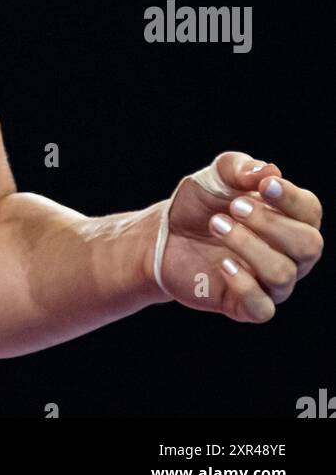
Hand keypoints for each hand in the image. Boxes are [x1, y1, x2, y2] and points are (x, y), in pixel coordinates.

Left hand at [149, 150, 323, 321]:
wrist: (165, 235)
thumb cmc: (200, 205)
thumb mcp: (215, 177)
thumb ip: (240, 167)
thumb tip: (269, 171)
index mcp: (289, 219)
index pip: (310, 211)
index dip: (291, 198)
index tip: (263, 185)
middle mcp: (289, 255)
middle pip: (308, 245)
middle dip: (270, 223)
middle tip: (234, 207)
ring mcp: (270, 283)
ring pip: (282, 274)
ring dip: (247, 245)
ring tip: (216, 224)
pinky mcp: (246, 306)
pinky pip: (262, 307)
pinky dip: (243, 283)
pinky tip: (223, 263)